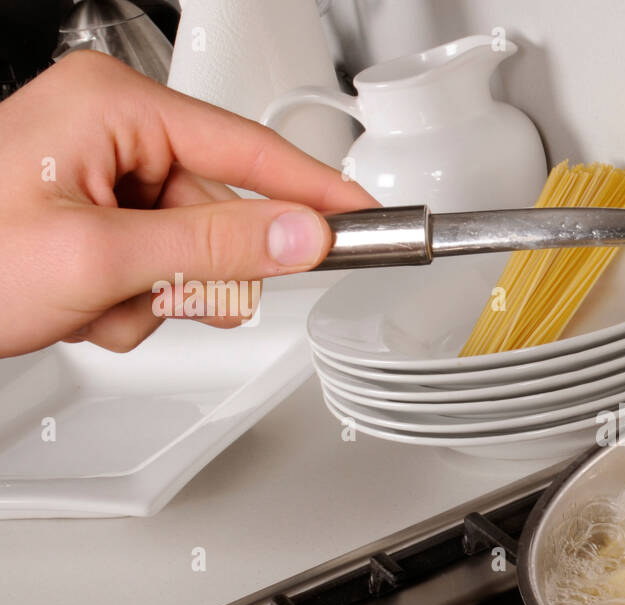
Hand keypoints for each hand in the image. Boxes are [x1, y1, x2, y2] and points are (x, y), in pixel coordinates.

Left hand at [0, 50, 375, 356]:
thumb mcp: (103, 257)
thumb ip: (216, 246)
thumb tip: (303, 235)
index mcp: (113, 106)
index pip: (247, 149)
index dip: (314, 191)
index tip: (365, 220)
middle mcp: (109, 126)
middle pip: (218, 208)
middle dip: (194, 269)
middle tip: (160, 294)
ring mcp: (97, 167)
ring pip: (188, 245)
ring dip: (155, 293)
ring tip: (97, 303)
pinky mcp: (89, 207)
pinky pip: (154, 259)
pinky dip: (130, 296)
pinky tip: (83, 303)